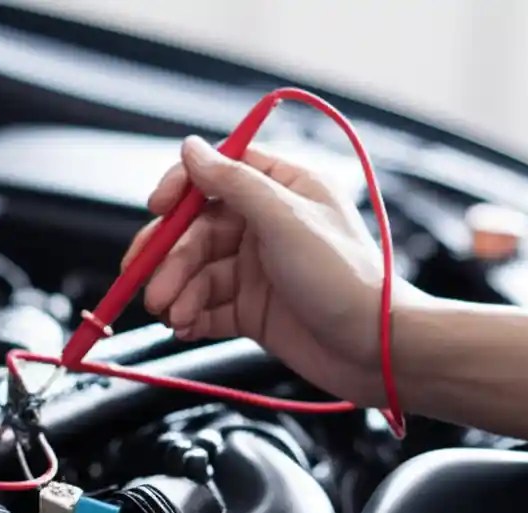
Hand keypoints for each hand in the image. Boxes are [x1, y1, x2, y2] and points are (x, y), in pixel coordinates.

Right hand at [125, 136, 422, 406]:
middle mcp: (266, 224)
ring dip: (176, 292)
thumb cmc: (346, 279)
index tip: (157, 207)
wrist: (377, 351)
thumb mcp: (286, 220)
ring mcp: (257, 268)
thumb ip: (234, 182)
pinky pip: (206, 306)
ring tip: (171, 315)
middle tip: (151, 285)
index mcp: (282, 189)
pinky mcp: (251, 309)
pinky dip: (189, 316)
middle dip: (169, 258)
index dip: (181, 188)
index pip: (217, 172)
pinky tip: (183, 327)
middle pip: (196, 229)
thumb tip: (190, 148)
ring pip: (196, 272)